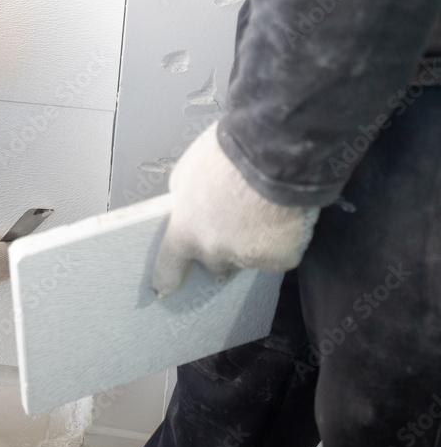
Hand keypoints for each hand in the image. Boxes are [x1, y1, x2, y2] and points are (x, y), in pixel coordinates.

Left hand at [151, 121, 320, 297]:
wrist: (272, 156)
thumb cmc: (227, 156)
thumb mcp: (186, 172)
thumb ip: (183, 197)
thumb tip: (187, 206)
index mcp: (186, 230)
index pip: (170, 264)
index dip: (168, 277)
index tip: (165, 289)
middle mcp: (214, 251)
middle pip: (214, 266)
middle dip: (220, 252)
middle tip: (232, 229)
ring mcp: (248, 257)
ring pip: (248, 258)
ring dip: (251, 242)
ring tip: (261, 211)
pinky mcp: (279, 258)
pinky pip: (278, 254)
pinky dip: (280, 239)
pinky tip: (281, 216)